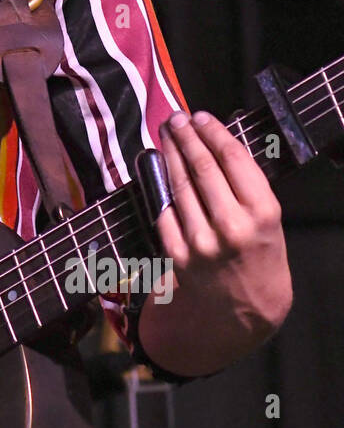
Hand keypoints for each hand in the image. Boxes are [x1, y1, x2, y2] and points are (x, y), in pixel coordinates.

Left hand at [142, 109, 292, 375]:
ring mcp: (201, 241)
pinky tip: (157, 167)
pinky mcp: (177, 254)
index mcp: (262, 213)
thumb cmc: (259, 258)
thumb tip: (214, 144)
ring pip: (179, 184)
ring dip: (170, 154)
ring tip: (166, 135)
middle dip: (186, 136)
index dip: (213, 132)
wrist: (243, 311)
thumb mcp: (269, 221)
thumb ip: (246, 187)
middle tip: (176, 118)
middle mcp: (232, 225)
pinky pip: (164, 210)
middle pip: (202, 167)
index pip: (232, 159)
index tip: (201, 116)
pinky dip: (158, 185)